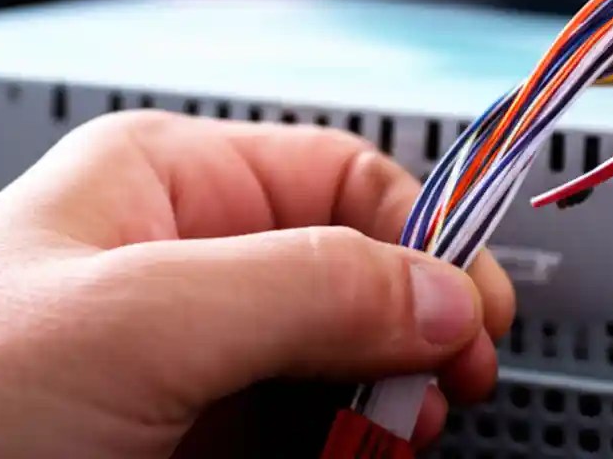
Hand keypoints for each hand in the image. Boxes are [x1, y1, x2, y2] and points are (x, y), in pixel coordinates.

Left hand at [0, 111, 514, 457]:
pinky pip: (313, 431)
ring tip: (398, 434)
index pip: (348, 181)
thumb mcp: (139, 321)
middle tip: (449, 384)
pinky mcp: (203, 440)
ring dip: (391, 397)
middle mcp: (196, 264)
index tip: (473, 310)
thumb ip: (308, 290)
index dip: (425, 235)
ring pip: (347, 362)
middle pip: (363, 275)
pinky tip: (358, 457)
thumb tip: (446, 295)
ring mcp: (201, 361)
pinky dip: (352, 446)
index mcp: (172, 185)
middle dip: (415, 327)